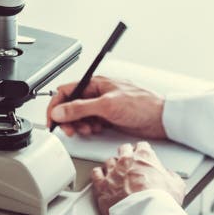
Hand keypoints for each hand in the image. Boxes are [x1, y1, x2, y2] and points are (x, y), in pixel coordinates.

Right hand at [47, 75, 165, 138]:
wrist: (161, 118)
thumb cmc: (141, 105)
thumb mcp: (107, 106)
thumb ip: (81, 108)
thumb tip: (61, 110)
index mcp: (95, 84)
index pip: (67, 91)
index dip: (56, 105)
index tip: (53, 119)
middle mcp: (97, 93)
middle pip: (71, 105)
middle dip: (68, 118)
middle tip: (70, 130)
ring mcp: (103, 106)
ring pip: (80, 115)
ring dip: (79, 124)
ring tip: (86, 129)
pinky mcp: (109, 117)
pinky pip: (90, 122)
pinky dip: (89, 128)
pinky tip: (95, 130)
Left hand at [91, 142, 185, 214]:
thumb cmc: (161, 200)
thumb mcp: (176, 185)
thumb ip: (171, 176)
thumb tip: (169, 176)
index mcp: (144, 157)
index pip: (142, 146)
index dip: (142, 151)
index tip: (142, 156)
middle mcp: (127, 161)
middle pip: (123, 150)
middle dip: (126, 155)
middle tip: (129, 163)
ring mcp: (113, 173)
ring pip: (109, 162)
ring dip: (112, 167)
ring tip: (115, 174)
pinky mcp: (102, 186)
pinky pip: (96, 174)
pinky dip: (98, 175)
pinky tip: (100, 178)